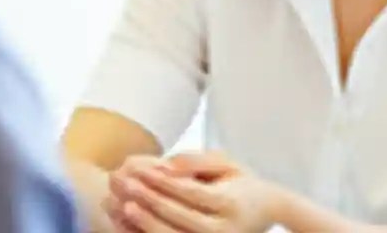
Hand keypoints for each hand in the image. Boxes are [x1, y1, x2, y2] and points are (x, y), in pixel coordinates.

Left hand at [117, 151, 285, 232]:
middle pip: (180, 217)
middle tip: (122, 184)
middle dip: (148, 200)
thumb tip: (166, 165)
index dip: (164, 182)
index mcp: (231, 203)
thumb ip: (197, 160)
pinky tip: (128, 224)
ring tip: (121, 205)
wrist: (265, 213)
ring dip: (144, 223)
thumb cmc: (240, 184)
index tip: (139, 169)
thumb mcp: (227, 164)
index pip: (192, 192)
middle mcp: (225, 230)